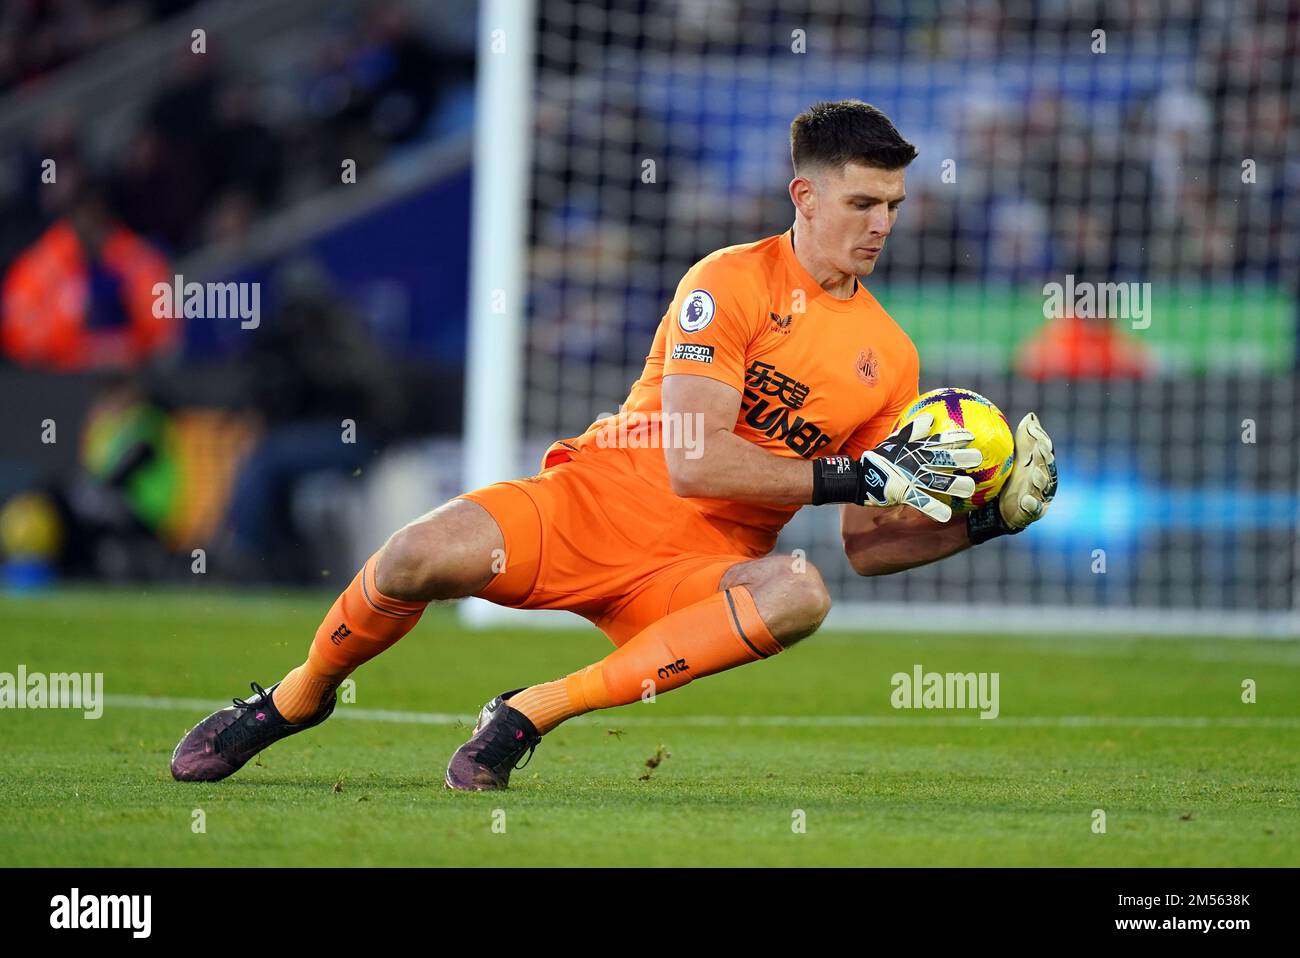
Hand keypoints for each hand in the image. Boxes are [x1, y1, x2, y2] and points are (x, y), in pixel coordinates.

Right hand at [860, 413, 981, 521]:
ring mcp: (911, 478)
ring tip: (971, 488)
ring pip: (936, 481)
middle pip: (942, 460)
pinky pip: (921, 501)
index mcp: (915, 450)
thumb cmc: (880, 458)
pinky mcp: (904, 493)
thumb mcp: (894, 441)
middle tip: (979, 458)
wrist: (860, 477)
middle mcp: (916, 463)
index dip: (954, 437)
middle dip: (960, 458)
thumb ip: (912, 430)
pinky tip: (947, 515)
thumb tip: (930, 418)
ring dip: (953, 485)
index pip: (938, 441)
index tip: (971, 436)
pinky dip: (933, 509)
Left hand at [997, 412, 1057, 529]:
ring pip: (1043, 488)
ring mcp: (1039, 496)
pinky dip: (1032, 505)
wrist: (1000, 506)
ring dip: (1040, 480)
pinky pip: (1033, 510)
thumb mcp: (1017, 456)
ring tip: (1035, 475)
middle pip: (1048, 467)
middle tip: (1040, 449)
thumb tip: (1031, 416)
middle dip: (1045, 458)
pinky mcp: (1031, 512)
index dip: (1042, 440)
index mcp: (1041, 464)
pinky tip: (1026, 501)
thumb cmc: (1011, 476)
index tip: (1034, 432)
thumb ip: (1025, 439)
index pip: (1044, 450)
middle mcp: (1044, 479)